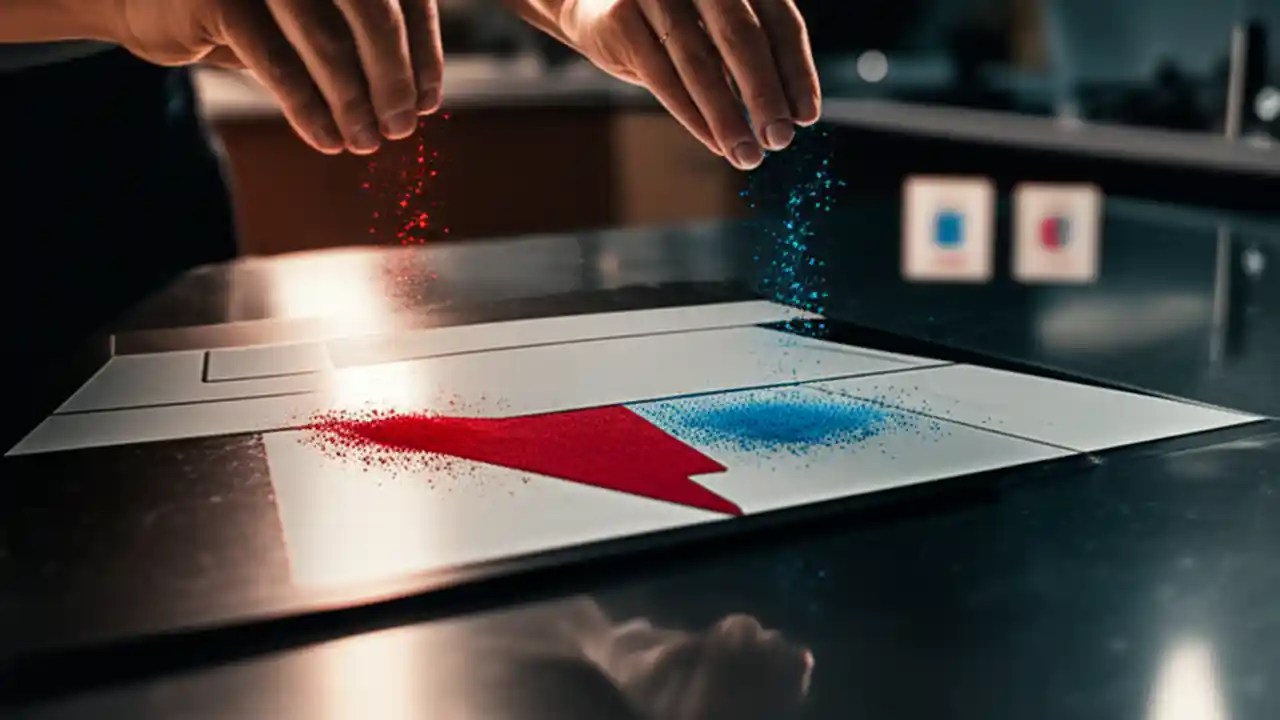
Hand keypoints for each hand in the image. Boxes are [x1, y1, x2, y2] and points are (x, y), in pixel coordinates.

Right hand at [108, 0, 443, 154]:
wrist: (145, 2)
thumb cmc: (242, 15)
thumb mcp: (308, 22)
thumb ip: (358, 43)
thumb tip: (414, 99)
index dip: (423, 51)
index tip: (429, 103)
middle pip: (374, 14)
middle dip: (393, 79)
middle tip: (402, 129)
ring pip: (329, 42)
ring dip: (355, 104)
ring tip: (365, 144)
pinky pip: (279, 64)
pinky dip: (309, 110)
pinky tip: (328, 140)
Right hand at [555, 0, 820, 169]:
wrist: (592, 0)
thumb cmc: (670, 18)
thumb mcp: (716, 24)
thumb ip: (750, 52)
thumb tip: (790, 113)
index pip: (780, 22)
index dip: (797, 71)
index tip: (807, 117)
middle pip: (742, 37)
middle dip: (765, 94)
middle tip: (780, 140)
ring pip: (700, 62)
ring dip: (727, 116)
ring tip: (747, 155)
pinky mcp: (621, 16)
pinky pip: (663, 76)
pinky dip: (692, 115)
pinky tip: (714, 142)